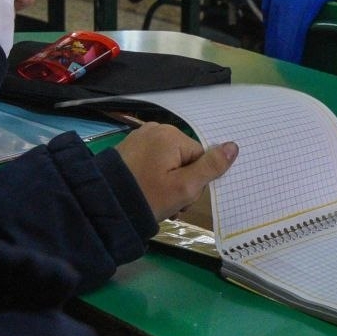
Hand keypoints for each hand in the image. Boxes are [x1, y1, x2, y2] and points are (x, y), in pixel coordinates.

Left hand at [114, 122, 238, 220]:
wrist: (103, 205)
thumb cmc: (147, 196)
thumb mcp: (185, 187)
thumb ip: (211, 167)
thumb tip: (233, 146)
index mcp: (171, 135)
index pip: (200, 158)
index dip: (196, 182)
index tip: (182, 200)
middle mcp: (155, 129)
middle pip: (185, 159)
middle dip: (181, 184)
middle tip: (169, 205)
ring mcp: (139, 138)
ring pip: (169, 163)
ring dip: (168, 185)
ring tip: (157, 203)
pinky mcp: (128, 149)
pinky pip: (152, 161)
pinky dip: (153, 178)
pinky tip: (146, 193)